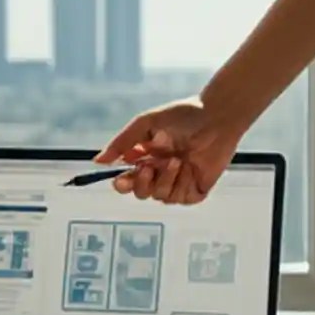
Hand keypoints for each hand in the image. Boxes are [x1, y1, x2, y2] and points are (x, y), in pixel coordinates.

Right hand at [94, 96, 241, 204]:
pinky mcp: (195, 190)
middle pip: (140, 193)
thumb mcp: (146, 124)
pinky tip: (190, 167)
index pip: (127, 179)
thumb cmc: (183, 116)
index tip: (121, 179)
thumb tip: (98, 161)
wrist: (216, 118)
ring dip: (166, 179)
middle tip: (149, 167)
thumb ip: (122, 143)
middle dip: (142, 183)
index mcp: (145, 158)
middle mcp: (160, 173)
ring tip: (178, 159)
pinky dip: (182, 183)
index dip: (122, 183)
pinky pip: (180, 198)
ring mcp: (178, 183)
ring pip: (160, 196)